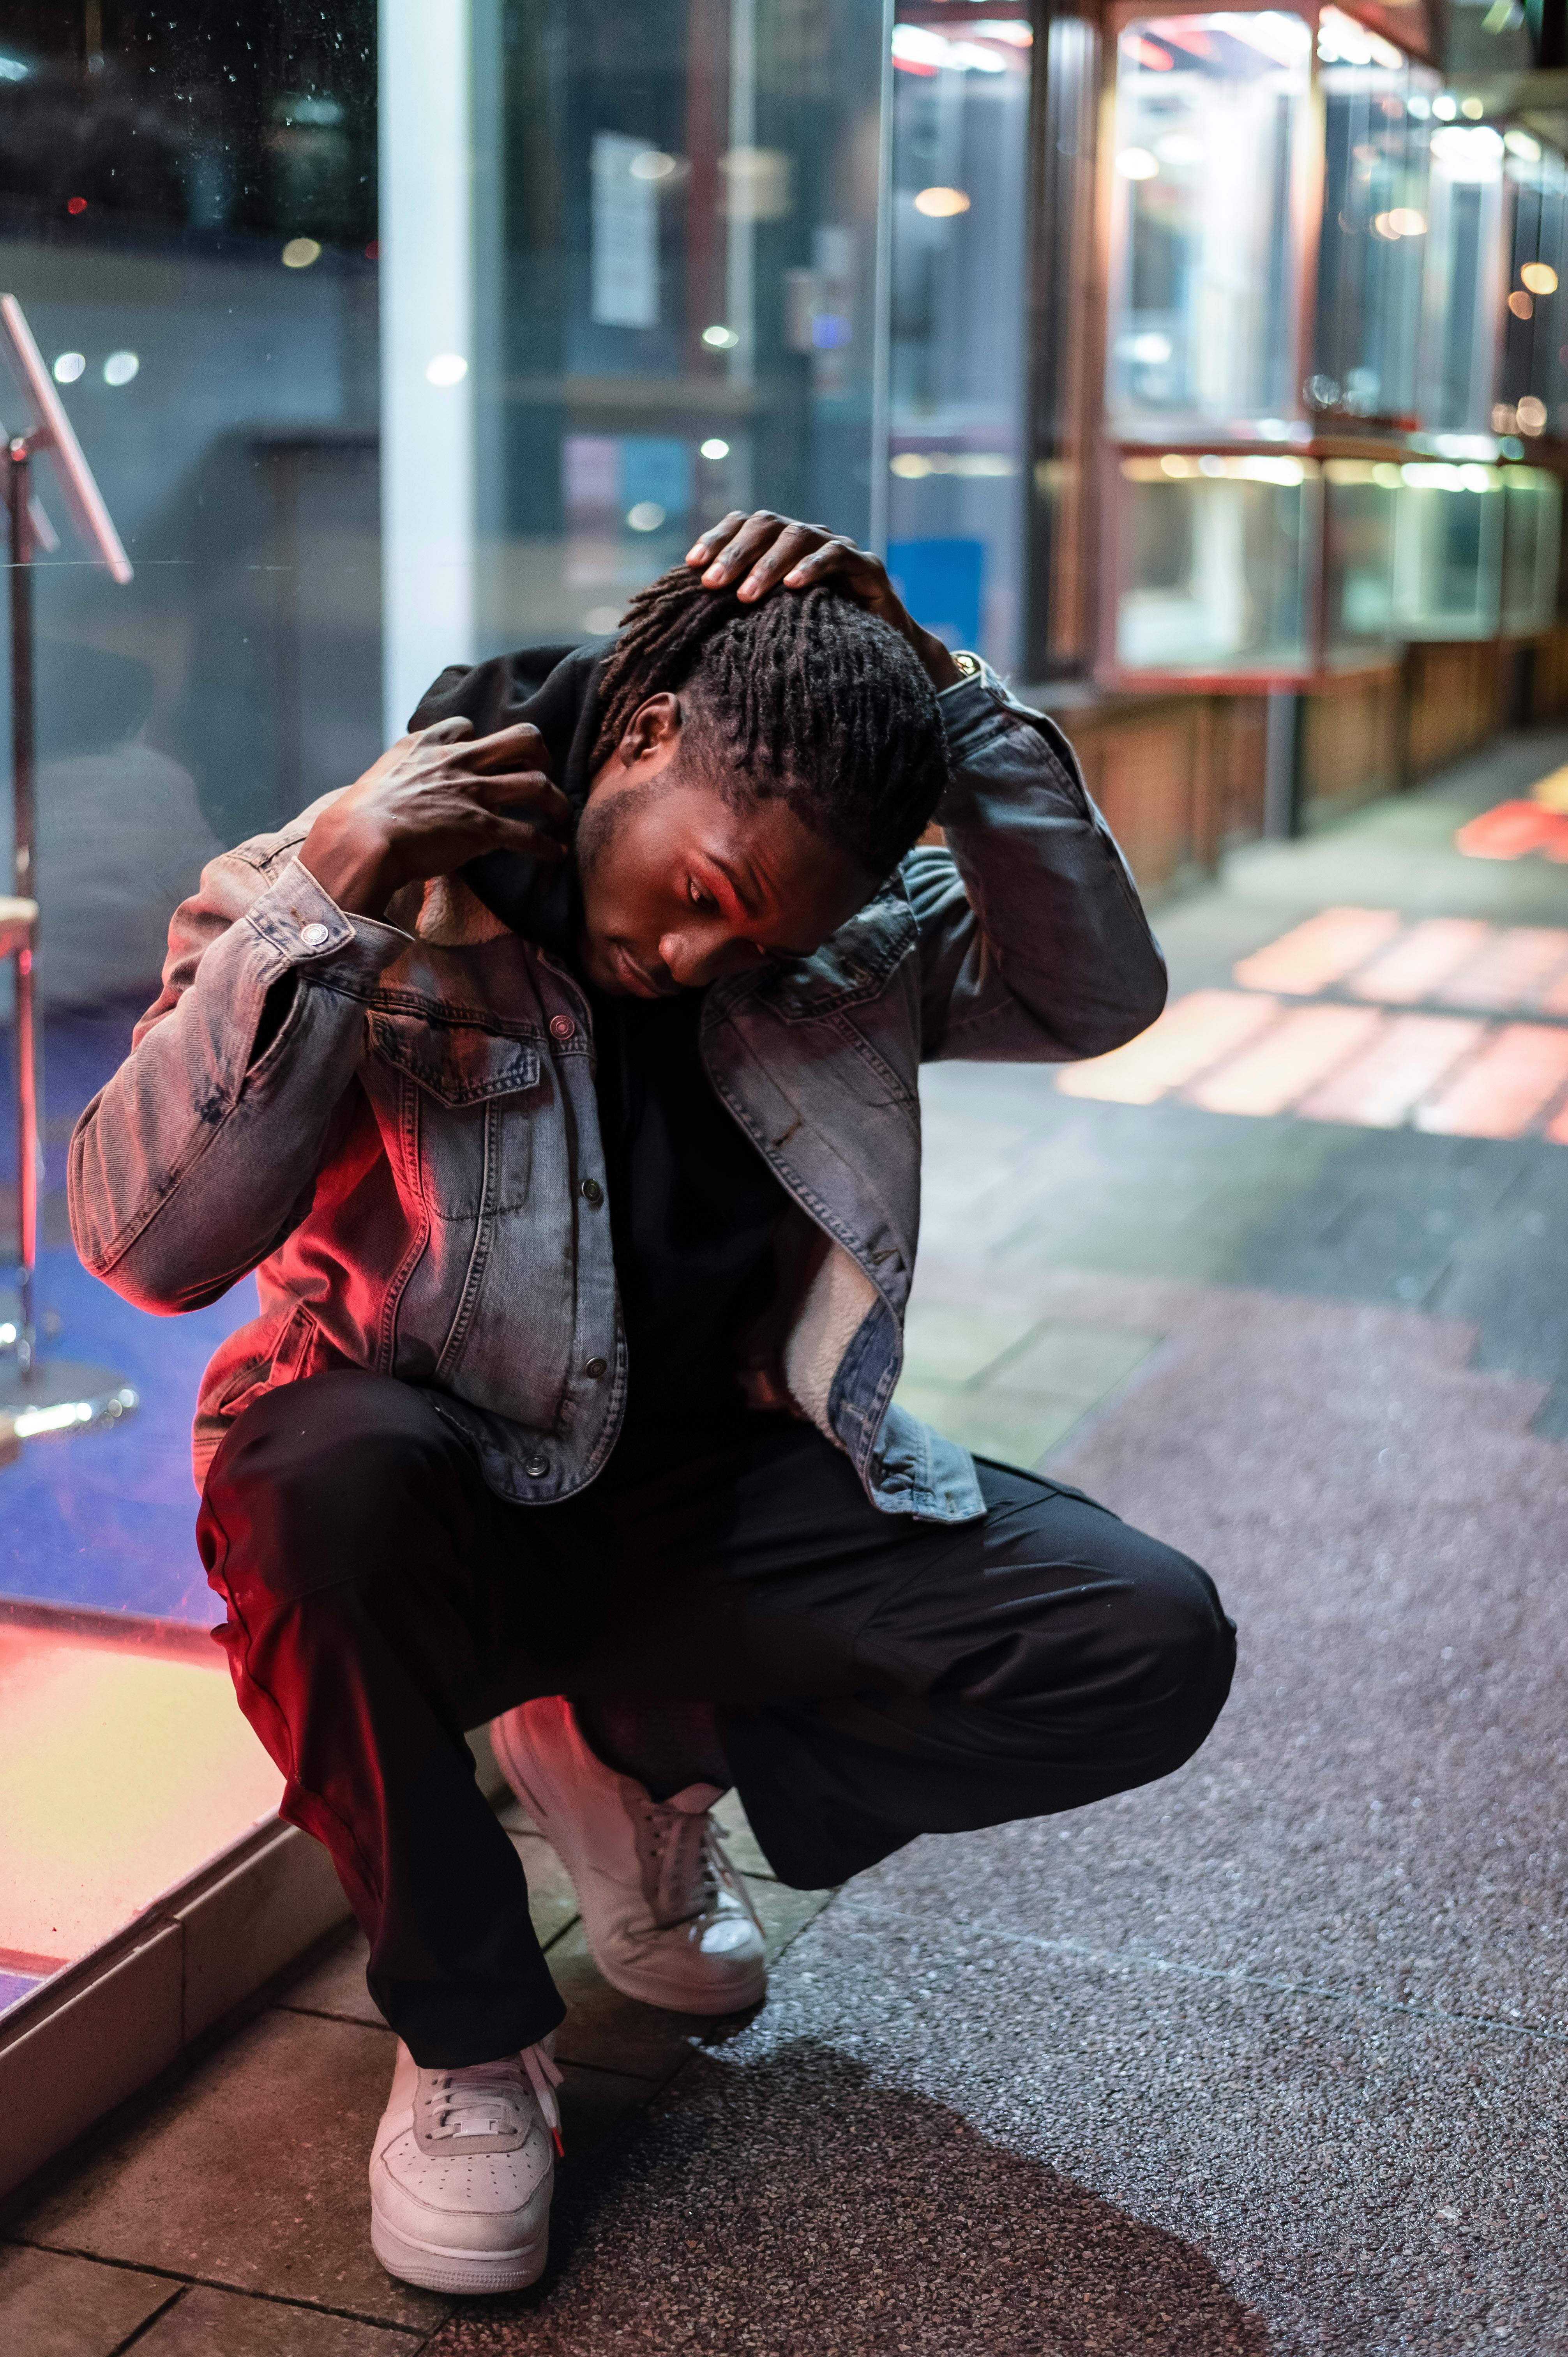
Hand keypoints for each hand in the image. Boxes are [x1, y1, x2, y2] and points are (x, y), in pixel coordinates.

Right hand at [300, 718, 572, 919]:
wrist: (359, 840)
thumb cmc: (360, 817)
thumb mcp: (382, 778)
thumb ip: (405, 773)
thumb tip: (418, 789)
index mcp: (428, 746)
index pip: (465, 727)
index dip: (481, 742)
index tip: (488, 759)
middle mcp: (458, 762)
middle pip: (522, 738)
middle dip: (540, 754)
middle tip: (542, 773)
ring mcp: (473, 794)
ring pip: (536, 784)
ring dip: (557, 802)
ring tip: (562, 816)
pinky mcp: (481, 828)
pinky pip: (528, 835)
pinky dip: (547, 846)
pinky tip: (555, 853)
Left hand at [686, 510, 963, 690]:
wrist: (879, 655)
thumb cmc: (818, 638)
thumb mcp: (772, 619)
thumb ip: (741, 605)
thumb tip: (689, 610)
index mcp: (781, 545)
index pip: (744, 525)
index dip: (717, 539)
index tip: (692, 565)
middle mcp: (808, 538)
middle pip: (765, 525)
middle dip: (735, 553)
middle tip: (712, 584)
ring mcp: (839, 548)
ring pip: (798, 537)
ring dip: (768, 564)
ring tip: (746, 595)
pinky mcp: (867, 566)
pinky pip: (837, 556)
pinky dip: (812, 567)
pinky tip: (793, 586)